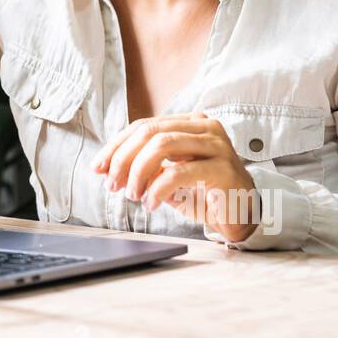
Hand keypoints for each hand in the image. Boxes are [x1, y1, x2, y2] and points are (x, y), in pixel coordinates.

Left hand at [92, 112, 259, 243]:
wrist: (240, 215)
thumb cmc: (203, 193)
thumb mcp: (167, 175)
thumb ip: (144, 166)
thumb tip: (107, 167)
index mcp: (190, 122)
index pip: (144, 126)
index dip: (116, 145)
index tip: (97, 167)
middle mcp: (205, 127)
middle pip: (150, 131)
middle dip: (123, 158)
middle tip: (112, 183)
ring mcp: (217, 145)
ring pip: (162, 146)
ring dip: (138, 172)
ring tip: (131, 194)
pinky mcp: (223, 168)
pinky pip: (179, 172)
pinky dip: (157, 189)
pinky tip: (151, 203)